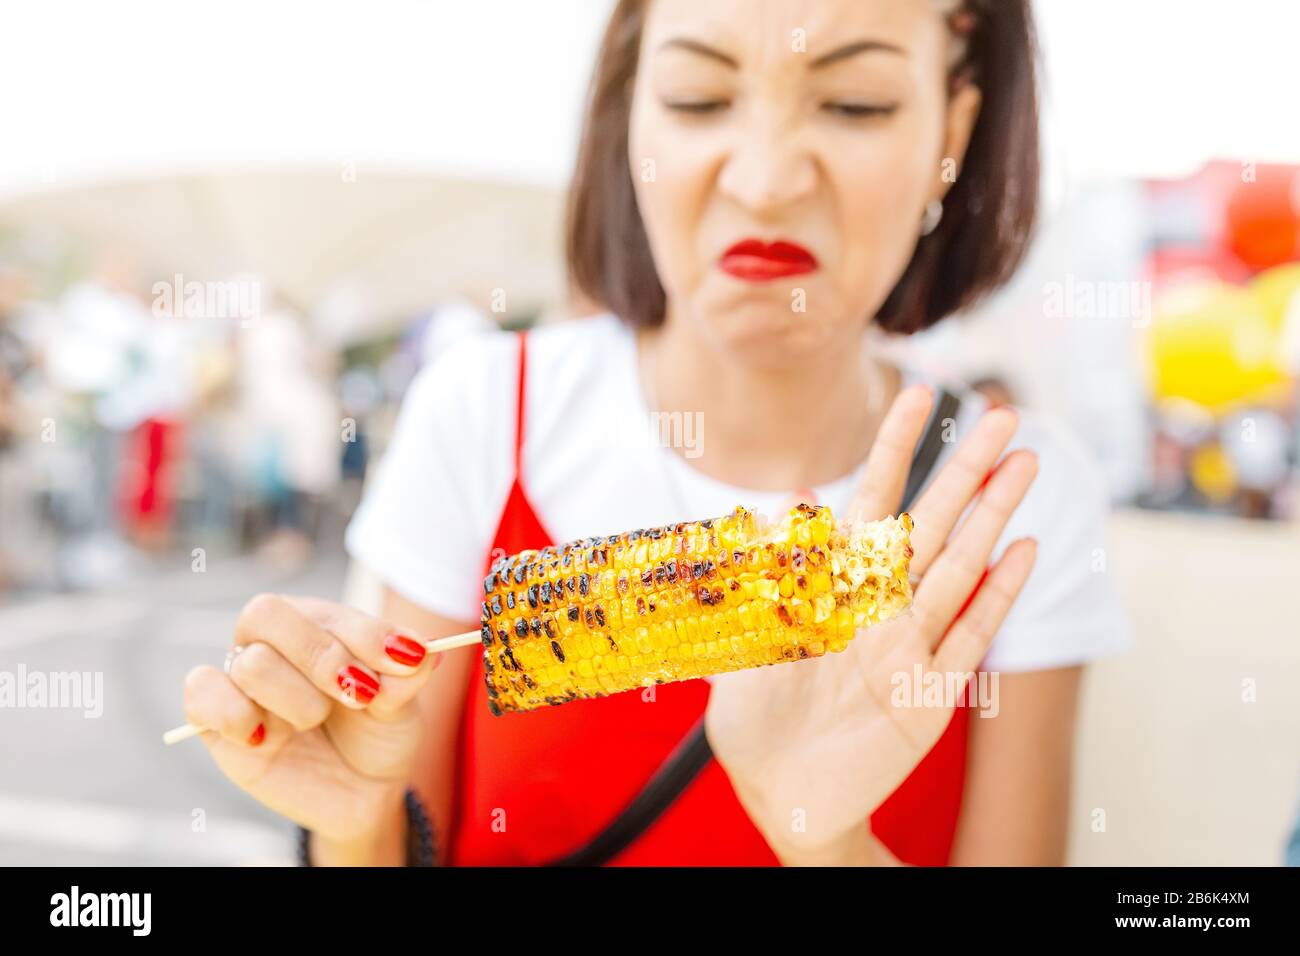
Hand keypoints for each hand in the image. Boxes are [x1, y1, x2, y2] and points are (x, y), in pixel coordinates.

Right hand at [182, 595, 440, 850]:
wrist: (362, 792)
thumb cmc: (377, 733)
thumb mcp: (402, 706)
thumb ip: (405, 677)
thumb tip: (422, 652)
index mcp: (314, 624)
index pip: (323, 610)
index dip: (365, 635)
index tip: (406, 660)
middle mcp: (271, 644)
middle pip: (266, 614)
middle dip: (322, 656)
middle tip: (360, 692)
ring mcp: (241, 683)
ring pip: (250, 663)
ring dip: (298, 698)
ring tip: (319, 720)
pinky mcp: (217, 724)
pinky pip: (202, 695)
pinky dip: (237, 714)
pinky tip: (270, 738)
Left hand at [705, 385, 1038, 860]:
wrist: (774, 794)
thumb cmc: (753, 715)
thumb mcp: (748, 638)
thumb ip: (771, 572)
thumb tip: (787, 500)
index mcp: (833, 585)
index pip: (871, 499)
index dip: (895, 447)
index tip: (921, 393)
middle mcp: (879, 605)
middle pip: (931, 524)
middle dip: (964, 469)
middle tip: (1004, 413)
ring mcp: (911, 647)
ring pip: (958, 568)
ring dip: (991, 516)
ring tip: (1024, 463)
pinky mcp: (930, 695)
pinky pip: (968, 638)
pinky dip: (996, 595)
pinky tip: (1023, 548)